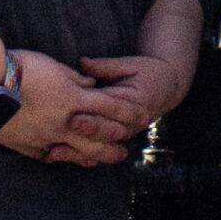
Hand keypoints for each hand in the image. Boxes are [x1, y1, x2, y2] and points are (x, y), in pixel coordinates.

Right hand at [0, 49, 140, 166]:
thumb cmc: (20, 68)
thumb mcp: (54, 67)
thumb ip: (75, 80)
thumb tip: (89, 85)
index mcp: (73, 99)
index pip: (110, 106)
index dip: (128, 112)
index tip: (143, 116)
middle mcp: (63, 121)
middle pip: (97, 138)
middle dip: (114, 146)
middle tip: (124, 154)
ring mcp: (44, 136)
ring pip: (74, 152)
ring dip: (89, 158)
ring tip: (98, 162)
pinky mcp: (25, 145)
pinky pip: (46, 154)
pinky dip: (55, 156)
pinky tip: (59, 158)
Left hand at [61, 54, 186, 155]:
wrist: (166, 88)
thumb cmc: (146, 71)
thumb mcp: (130, 64)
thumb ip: (106, 66)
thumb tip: (82, 63)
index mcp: (137, 100)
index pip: (111, 108)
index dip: (92, 112)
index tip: (73, 115)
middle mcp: (132, 121)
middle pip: (106, 131)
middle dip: (84, 133)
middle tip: (63, 132)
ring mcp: (125, 133)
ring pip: (100, 147)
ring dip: (77, 152)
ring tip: (54, 153)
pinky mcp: (117, 139)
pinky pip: (98, 150)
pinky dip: (78, 156)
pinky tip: (58, 157)